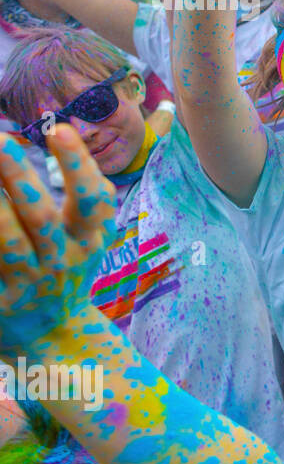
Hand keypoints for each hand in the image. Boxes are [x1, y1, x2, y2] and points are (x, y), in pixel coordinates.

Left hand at [0, 127, 116, 357]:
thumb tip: (64, 130)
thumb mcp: (91, 236)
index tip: (61, 128)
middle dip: (18, 176)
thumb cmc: (68, 268)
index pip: (94, 199)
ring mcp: (29, 281)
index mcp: (90, 239)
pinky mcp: (1, 299)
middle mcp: (62, 260)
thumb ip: (86, 195)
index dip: (78, 164)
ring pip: (8, 242)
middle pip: (41, 216)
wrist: (53, 334)